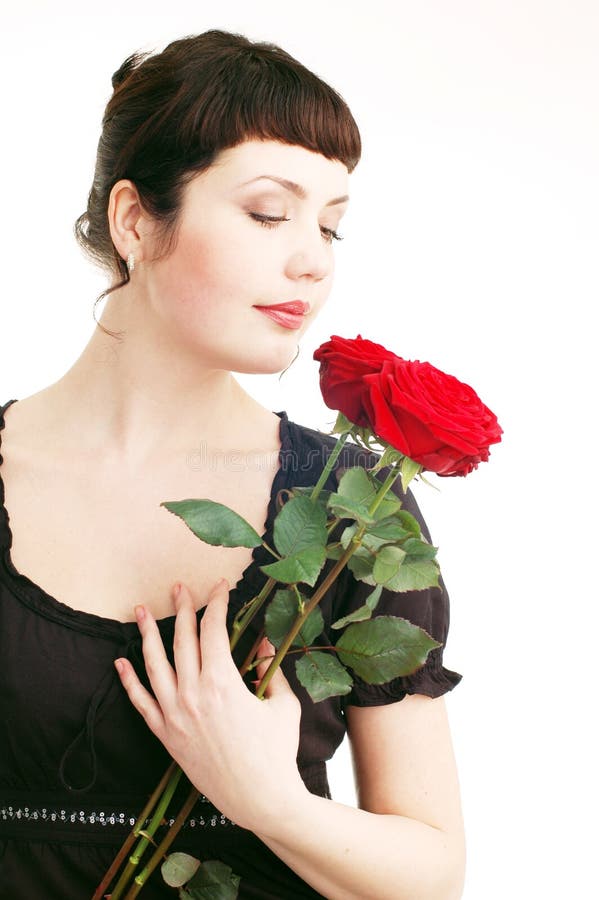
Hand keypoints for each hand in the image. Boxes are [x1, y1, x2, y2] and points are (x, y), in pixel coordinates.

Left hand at [114, 578, 307, 832]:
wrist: (259, 799)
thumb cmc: (276, 752)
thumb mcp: (283, 703)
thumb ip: (272, 668)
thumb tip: (264, 642)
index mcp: (223, 682)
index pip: (214, 630)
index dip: (217, 603)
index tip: (221, 587)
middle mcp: (193, 694)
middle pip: (182, 639)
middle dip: (182, 609)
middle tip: (179, 588)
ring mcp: (175, 714)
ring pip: (154, 664)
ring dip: (147, 633)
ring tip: (140, 611)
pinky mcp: (166, 735)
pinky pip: (141, 702)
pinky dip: (129, 680)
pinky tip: (121, 661)